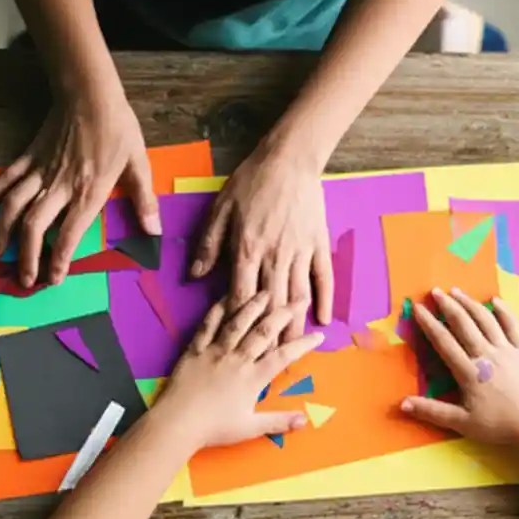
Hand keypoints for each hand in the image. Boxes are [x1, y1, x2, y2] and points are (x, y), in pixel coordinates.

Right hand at [0, 82, 159, 287]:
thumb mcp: (138, 164)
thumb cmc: (118, 128)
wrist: (90, 93)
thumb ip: (143, 200)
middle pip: (34, 227)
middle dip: (26, 257)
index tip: (53, 279)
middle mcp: (60, 187)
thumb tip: (155, 231)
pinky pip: (5, 179)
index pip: (69, 234)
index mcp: (89, 192)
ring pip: (12, 206)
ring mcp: (40, 171)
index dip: (58, 260)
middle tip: (23, 279)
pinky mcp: (28, 156)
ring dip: (0, 233)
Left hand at [155, 292, 323, 449]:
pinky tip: (226, 297)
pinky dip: (217, 310)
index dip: (302, 344)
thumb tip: (305, 420)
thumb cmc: (214, 428)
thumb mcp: (250, 428)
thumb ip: (278, 422)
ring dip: (253, 306)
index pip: (283, 356)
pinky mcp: (195, 349)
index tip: (318, 335)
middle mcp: (237, 359)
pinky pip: (208, 325)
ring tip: (266, 291)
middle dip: (282, 314)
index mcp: (253, 378)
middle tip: (296, 300)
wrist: (177, 423)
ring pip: (238, 322)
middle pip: (263, 332)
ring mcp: (215, 351)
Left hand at [192, 141, 332, 338]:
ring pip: (297, 296)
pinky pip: (322, 277)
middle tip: (265, 360)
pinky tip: (322, 320)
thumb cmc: (252, 181)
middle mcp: (274, 257)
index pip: (240, 296)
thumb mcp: (220, 209)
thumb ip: (209, 245)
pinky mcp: (318, 244)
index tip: (233, 345)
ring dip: (295, 325)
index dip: (237, 323)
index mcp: (246, 250)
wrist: (290, 158)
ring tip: (292, 349)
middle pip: (271, 305)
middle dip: (267, 335)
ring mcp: (300, 252)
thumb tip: (196, 276)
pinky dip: (323, 300)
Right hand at [400, 287, 518, 445]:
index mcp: (469, 372)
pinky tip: (495, 300)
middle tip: (435, 291)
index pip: (444, 342)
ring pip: (485, 320)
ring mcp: (507, 350)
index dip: (429, 324)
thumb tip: (402, 404)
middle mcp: (486, 355)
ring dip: (470, 303)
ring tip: (457, 291)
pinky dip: (504, 311)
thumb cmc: (499, 426)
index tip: (418, 308)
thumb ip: (432, 411)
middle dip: (448, 305)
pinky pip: (512, 326)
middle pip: (464, 324)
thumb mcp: (462, 423)